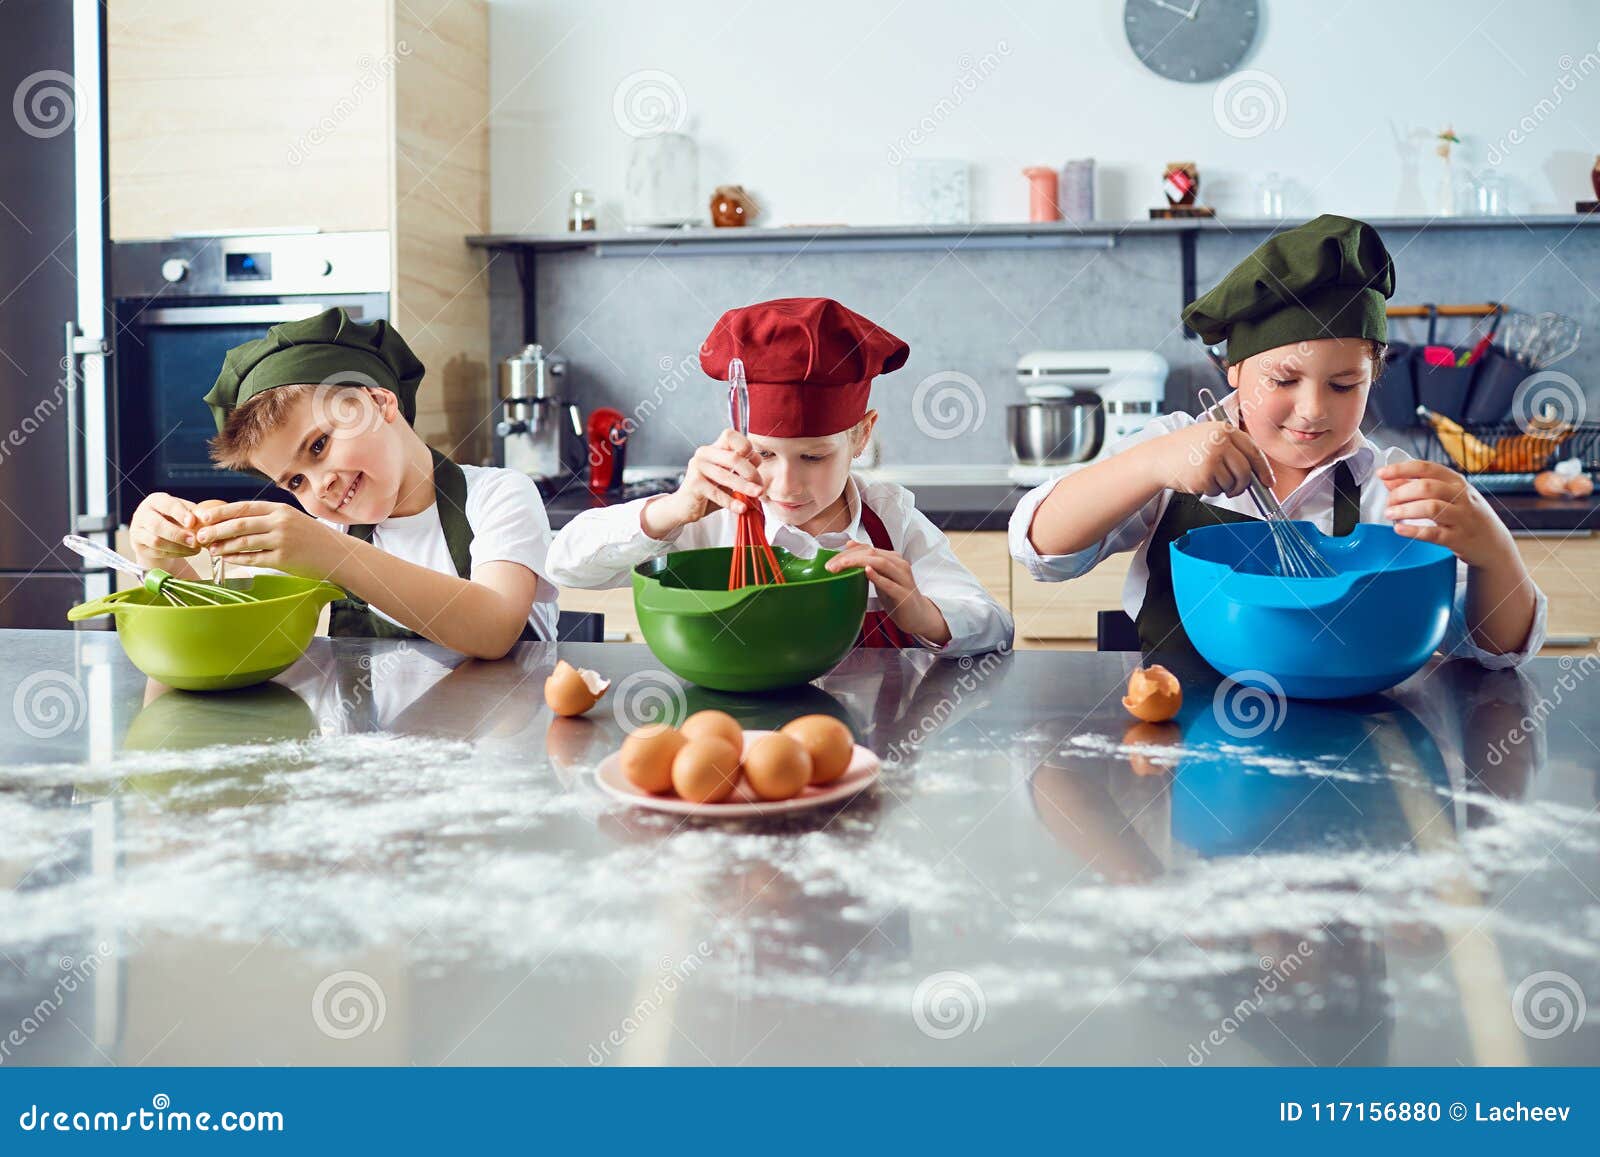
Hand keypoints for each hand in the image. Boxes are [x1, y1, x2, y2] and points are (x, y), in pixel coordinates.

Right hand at [128, 492, 198, 565]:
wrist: (158, 533)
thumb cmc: (175, 518)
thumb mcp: (183, 511)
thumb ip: (193, 514)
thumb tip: (205, 520)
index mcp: (155, 500)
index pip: (166, 504)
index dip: (179, 513)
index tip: (192, 522)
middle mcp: (143, 514)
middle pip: (156, 525)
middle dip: (178, 534)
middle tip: (194, 540)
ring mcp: (138, 531)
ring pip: (156, 541)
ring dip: (178, 546)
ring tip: (196, 548)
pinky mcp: (139, 546)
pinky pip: (157, 552)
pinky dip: (176, 553)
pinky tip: (189, 552)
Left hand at [193, 500, 345, 576]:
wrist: (337, 553)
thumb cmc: (313, 537)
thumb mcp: (292, 519)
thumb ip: (268, 518)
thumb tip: (235, 521)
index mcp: (280, 509)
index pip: (243, 507)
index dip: (220, 512)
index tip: (203, 517)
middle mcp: (280, 522)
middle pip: (239, 524)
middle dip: (215, 530)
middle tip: (200, 536)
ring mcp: (282, 540)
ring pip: (243, 542)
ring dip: (223, 546)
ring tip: (211, 550)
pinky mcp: (283, 559)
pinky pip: (253, 559)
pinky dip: (237, 559)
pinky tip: (227, 559)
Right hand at [644, 428, 764, 536]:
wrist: (685, 507)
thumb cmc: (710, 490)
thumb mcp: (728, 476)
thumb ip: (742, 467)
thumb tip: (758, 459)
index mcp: (713, 448)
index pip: (730, 435)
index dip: (746, 446)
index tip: (756, 462)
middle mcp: (704, 453)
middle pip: (734, 457)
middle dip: (751, 473)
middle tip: (760, 487)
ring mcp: (697, 466)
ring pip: (726, 475)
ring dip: (745, 486)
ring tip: (756, 494)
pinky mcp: (693, 483)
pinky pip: (717, 493)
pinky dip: (731, 502)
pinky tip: (741, 508)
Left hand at [825, 541, 950, 644]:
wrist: (919, 615)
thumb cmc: (898, 595)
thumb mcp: (881, 577)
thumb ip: (868, 562)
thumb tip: (849, 544)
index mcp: (892, 558)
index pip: (866, 548)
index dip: (846, 552)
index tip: (829, 562)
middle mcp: (899, 565)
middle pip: (871, 553)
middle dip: (848, 557)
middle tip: (831, 566)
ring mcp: (903, 579)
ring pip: (881, 563)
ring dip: (858, 563)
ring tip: (842, 566)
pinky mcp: (904, 594)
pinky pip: (890, 583)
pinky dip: (878, 577)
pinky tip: (867, 572)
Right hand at [1141, 420, 1276, 498]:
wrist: (1158, 458)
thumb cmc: (1184, 450)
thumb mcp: (1208, 437)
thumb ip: (1232, 447)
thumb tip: (1257, 470)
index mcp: (1224, 429)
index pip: (1253, 450)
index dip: (1263, 468)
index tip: (1267, 481)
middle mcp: (1220, 441)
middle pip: (1246, 470)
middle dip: (1244, 484)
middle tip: (1236, 489)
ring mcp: (1212, 458)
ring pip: (1233, 482)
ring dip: (1225, 488)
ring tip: (1211, 481)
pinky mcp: (1204, 474)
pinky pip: (1218, 489)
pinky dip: (1211, 490)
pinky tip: (1200, 481)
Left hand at [1377, 459, 1516, 568]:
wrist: (1493, 544)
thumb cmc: (1466, 516)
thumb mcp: (1448, 496)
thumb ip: (1419, 486)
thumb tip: (1389, 480)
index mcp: (1456, 481)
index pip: (1426, 468)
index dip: (1401, 469)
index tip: (1381, 473)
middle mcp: (1461, 496)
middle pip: (1427, 487)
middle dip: (1401, 493)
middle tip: (1388, 502)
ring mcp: (1462, 517)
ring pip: (1431, 508)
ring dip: (1405, 510)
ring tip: (1390, 514)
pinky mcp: (1459, 538)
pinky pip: (1433, 533)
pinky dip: (1413, 531)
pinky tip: (1399, 529)